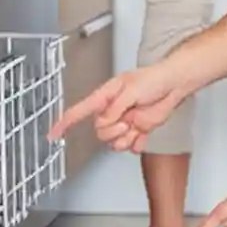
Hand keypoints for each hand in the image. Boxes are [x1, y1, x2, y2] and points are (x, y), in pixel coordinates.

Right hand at [47, 62, 189, 152]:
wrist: (173, 86)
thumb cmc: (153, 79)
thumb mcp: (130, 90)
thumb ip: (115, 107)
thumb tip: (105, 120)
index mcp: (105, 97)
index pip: (79, 111)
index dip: (65, 123)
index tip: (53, 134)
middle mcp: (112, 111)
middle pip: (99, 132)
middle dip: (113, 129)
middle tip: (127, 119)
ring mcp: (124, 123)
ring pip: (112, 142)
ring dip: (125, 137)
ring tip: (135, 123)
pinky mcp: (136, 132)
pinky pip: (128, 147)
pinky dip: (136, 142)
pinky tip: (142, 131)